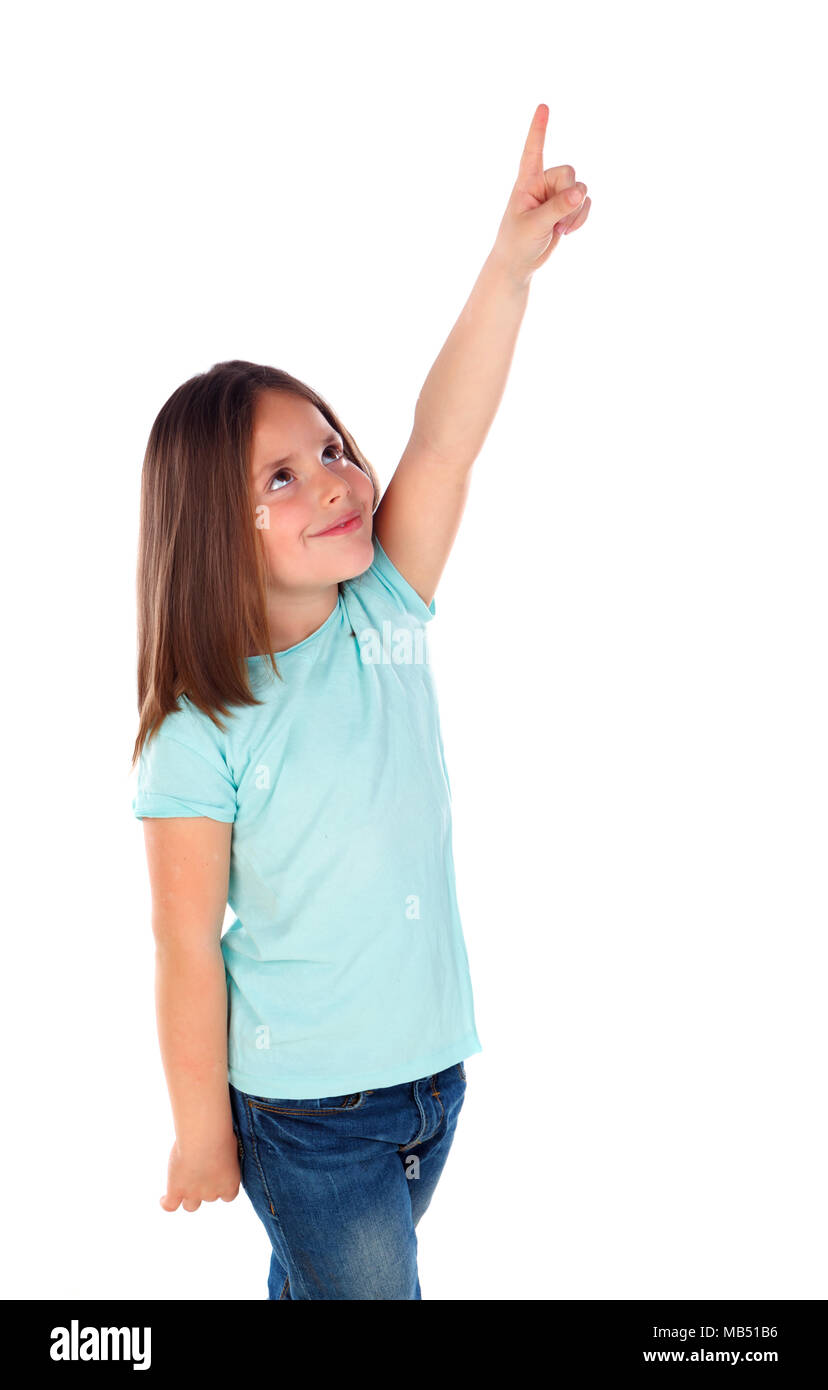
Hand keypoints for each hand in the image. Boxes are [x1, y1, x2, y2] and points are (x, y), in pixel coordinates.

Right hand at [160, 1131, 240, 1211]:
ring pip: (190, 1206)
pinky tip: (164, 1199)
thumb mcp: (230, 1146)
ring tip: (184, 1186)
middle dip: (205, 1187)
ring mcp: (193, 1194)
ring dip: (188, 1197)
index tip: (218, 1179)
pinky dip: (166, 1203)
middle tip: (200, 1169)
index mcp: (229, 1184)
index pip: (228, 1196)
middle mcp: (212, 1193)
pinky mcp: (176, 1191)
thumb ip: (226, 1157)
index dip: (222, 1187)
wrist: (203, 1137)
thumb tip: (221, 1152)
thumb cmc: (220, 1135)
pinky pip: (169, 1205)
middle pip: (209, 1197)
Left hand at [492, 104, 590, 286]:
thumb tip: (582, 191)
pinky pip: (585, 204)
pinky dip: (581, 218)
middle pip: (569, 174)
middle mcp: (543, 184)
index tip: (543, 106)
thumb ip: (558, 207)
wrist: (519, 264)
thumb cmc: (517, 242)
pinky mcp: (566, 209)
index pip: (533, 150)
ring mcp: (556, 196)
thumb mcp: (535, 224)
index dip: (539, 129)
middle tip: (556, 220)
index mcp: (527, 181)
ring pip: (581, 190)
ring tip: (559, 229)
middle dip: (569, 197)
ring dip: (575, 212)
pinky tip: (567, 232)